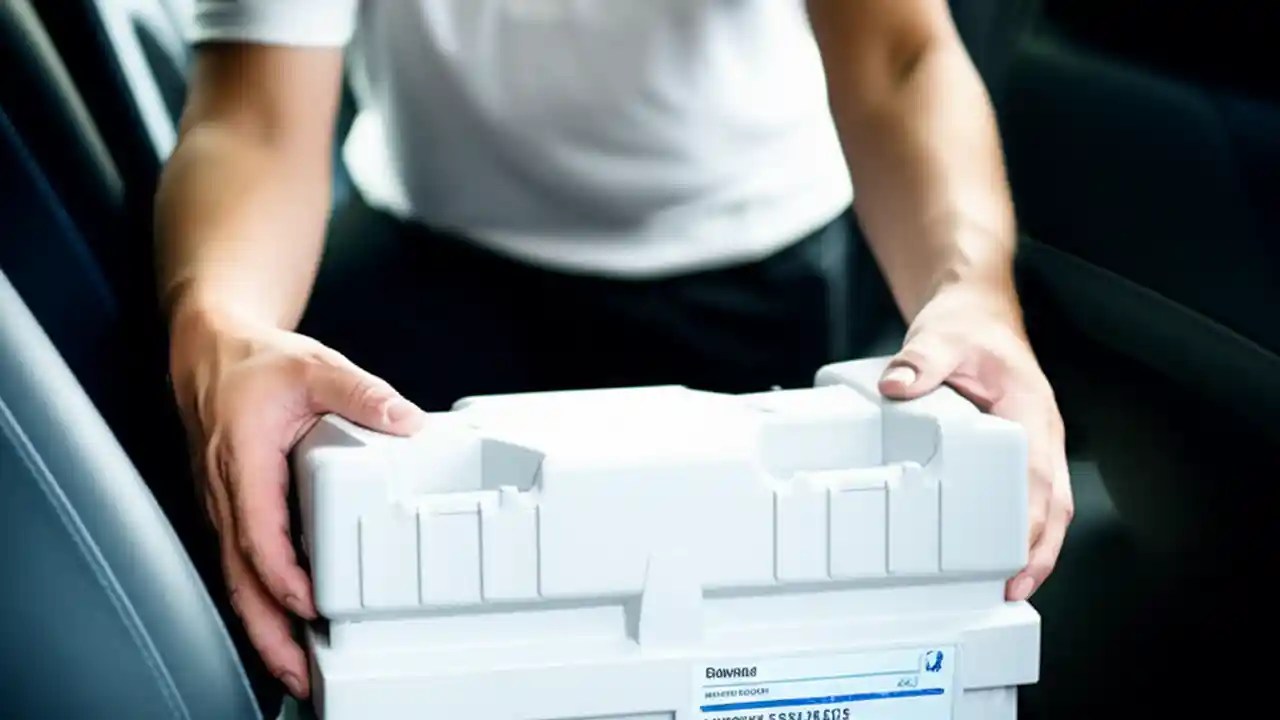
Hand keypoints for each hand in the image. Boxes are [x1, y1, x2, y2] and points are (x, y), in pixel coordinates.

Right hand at [169, 307, 426, 697]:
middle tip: (301, 676)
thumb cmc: (256, 362)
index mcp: (244, 463)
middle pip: (240, 580)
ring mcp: (227, 506)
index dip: (283, 576)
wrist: (211, 351)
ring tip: (297, 672)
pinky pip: (243, 567)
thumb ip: (362, 393)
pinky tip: (289, 626)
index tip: (312, 605)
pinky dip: (262, 603)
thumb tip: (406, 421)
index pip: (257, 534)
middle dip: (268, 634)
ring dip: (264, 629)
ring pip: (237, 581)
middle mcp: (228, 494)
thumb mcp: (315, 366)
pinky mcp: (234, 510)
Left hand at [877, 285, 1072, 601]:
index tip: (1016, 558)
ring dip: (1034, 547)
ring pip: (1046, 504)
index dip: (1029, 521)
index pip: (1038, 476)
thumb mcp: (941, 336)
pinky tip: (1000, 551)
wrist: (975, 311)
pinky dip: (1021, 526)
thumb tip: (897, 386)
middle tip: (1013, 590)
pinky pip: (1027, 494)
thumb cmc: (968, 325)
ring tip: (1009, 586)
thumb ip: (921, 361)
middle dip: (1039, 551)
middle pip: (1053, 503)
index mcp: (1030, 410)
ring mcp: (1032, 441)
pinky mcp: (1016, 447)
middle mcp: (1039, 431)